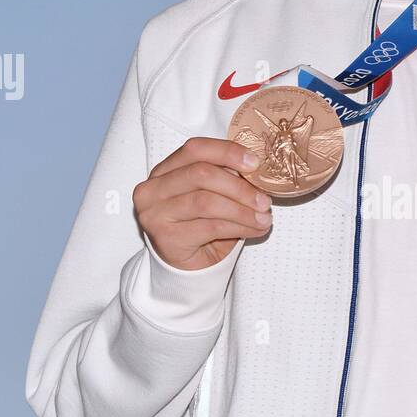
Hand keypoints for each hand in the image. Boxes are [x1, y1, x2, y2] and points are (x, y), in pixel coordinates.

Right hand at [134, 136, 271, 270]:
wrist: (188, 267)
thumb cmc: (201, 226)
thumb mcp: (212, 195)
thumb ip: (224, 177)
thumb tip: (253, 168)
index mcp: (163, 171)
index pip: (194, 149)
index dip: (227, 152)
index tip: (255, 163)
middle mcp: (152, 189)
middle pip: (201, 174)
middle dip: (239, 187)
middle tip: (264, 200)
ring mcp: (155, 214)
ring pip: (206, 202)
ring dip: (242, 210)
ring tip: (264, 218)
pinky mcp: (166, 238)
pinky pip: (211, 227)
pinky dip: (239, 227)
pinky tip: (255, 230)